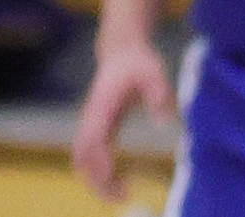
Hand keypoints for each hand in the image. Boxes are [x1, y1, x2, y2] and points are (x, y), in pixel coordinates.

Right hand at [71, 42, 176, 199]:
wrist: (122, 50)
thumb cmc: (139, 62)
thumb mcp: (153, 72)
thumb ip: (158, 94)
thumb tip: (162, 123)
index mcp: (102, 104)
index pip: (92, 137)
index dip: (100, 160)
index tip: (116, 178)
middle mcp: (92, 116)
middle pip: (81, 153)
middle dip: (96, 178)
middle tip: (124, 195)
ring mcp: (93, 123)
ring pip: (83, 157)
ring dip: (98, 179)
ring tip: (125, 192)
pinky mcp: (99, 128)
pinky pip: (91, 155)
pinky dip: (101, 173)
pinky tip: (123, 180)